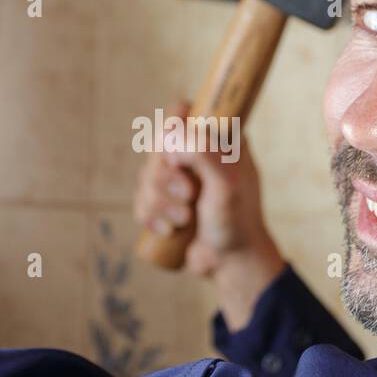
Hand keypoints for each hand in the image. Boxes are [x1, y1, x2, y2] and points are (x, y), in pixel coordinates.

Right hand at [133, 102, 284, 327]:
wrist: (230, 263)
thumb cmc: (237, 221)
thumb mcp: (226, 184)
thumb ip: (203, 151)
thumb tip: (170, 134)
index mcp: (217, 139)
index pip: (181, 112)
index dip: (171, 133)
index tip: (178, 159)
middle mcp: (196, 154)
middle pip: (155, 146)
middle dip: (165, 178)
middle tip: (189, 197)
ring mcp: (179, 178)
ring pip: (144, 175)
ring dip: (160, 203)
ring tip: (184, 221)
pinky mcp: (165, 202)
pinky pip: (139, 199)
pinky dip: (150, 217)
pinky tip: (168, 230)